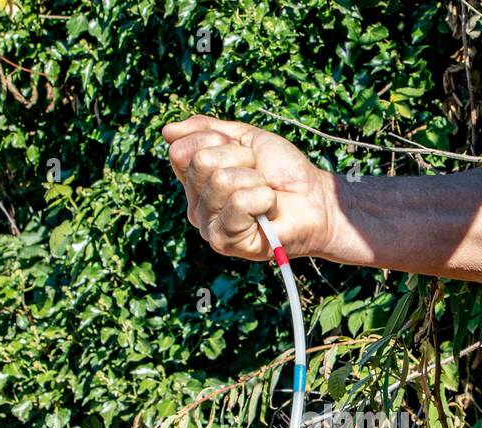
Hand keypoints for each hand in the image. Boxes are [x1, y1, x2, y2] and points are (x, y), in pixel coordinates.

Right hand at [161, 114, 334, 260]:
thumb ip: (208, 130)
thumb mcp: (245, 138)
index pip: (181, 150)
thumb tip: (167, 131)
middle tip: (259, 173)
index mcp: (196, 181)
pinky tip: (268, 209)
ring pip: (221, 181)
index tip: (244, 152)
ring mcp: (209, 226)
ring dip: (255, 179)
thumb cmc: (283, 171)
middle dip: (240, 158)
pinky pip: (238, 203)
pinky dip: (262, 198)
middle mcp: (196, 205)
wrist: (314, 199)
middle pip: (201, 162)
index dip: (218, 141)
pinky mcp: (226, 243)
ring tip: (265, 191)